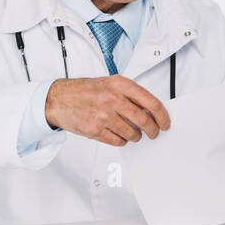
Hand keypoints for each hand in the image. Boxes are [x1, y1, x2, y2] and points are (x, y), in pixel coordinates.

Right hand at [44, 76, 169, 146]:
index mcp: (119, 84)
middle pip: (144, 121)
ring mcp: (104, 115)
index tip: (165, 122)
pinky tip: (118, 134)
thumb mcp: (110, 83)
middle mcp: (112, 99)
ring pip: (132, 134)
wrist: (59, 98)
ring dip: (135, 136)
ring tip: (132, 133)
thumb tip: (151, 110)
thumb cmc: (85, 90)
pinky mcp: (95, 130)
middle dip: (152, 130)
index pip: (151, 102)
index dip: (162, 116)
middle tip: (153, 133)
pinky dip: (121, 140)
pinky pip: (118, 141)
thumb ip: (130, 94)